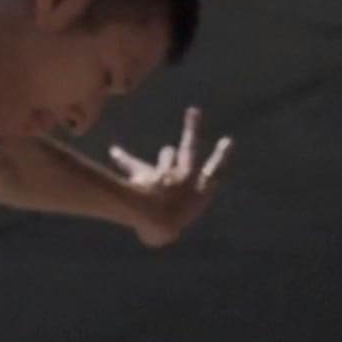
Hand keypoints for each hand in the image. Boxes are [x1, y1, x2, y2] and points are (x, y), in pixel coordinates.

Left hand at [111, 104, 230, 246]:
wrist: (153, 218)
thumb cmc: (165, 229)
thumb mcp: (173, 230)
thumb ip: (168, 225)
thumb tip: (159, 226)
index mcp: (200, 192)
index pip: (216, 172)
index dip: (221, 158)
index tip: (227, 141)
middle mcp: (185, 177)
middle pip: (189, 148)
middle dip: (192, 129)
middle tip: (193, 111)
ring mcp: (165, 171)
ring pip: (167, 156)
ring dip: (166, 158)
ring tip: (167, 153)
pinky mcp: (144, 172)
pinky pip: (132, 165)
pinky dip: (122, 159)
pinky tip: (114, 151)